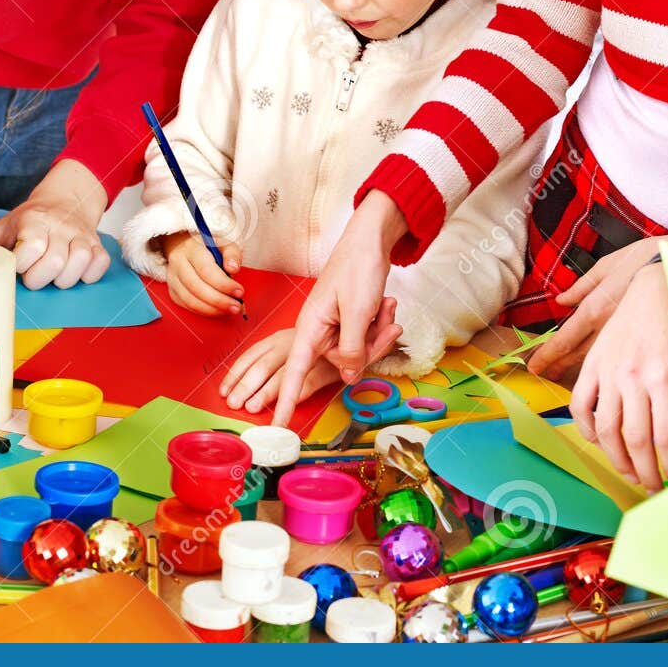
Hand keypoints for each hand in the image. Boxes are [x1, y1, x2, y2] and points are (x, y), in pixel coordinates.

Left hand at [0, 158, 109, 288]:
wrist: (67, 199)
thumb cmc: (32, 218)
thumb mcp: (6, 225)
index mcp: (34, 220)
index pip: (32, 247)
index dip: (22, 264)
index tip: (16, 266)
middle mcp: (60, 226)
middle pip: (55, 262)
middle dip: (40, 278)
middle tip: (33, 276)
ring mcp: (82, 235)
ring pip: (80, 263)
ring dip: (64, 279)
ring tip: (54, 276)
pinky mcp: (97, 244)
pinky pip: (100, 264)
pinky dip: (88, 274)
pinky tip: (75, 273)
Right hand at [164, 230, 244, 316]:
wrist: (184, 248)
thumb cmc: (207, 247)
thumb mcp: (223, 244)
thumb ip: (232, 254)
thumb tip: (233, 269)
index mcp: (191, 249)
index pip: (206, 270)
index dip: (223, 284)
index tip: (239, 291)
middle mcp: (178, 264)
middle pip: (197, 287)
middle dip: (219, 300)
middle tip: (236, 306)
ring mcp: (173, 279)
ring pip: (190, 300)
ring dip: (212, 309)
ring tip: (230, 310)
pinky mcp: (173, 292)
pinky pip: (187, 306)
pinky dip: (204, 311)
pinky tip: (218, 310)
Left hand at [220, 328, 338, 415]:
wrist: (354, 332)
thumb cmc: (320, 344)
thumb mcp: (291, 347)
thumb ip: (272, 363)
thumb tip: (244, 387)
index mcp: (279, 339)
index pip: (252, 356)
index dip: (236, 374)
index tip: (223, 391)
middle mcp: (292, 343)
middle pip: (264, 365)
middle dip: (246, 385)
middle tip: (234, 402)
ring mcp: (311, 354)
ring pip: (284, 374)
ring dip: (267, 392)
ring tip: (253, 407)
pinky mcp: (328, 368)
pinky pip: (311, 382)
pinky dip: (296, 396)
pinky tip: (285, 408)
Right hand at [271, 190, 405, 426]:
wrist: (369, 240)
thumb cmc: (357, 270)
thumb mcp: (357, 313)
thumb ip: (352, 350)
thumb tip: (348, 377)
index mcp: (310, 329)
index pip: (294, 372)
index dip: (284, 401)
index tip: (278, 426)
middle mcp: (318, 331)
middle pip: (341, 362)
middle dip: (370, 348)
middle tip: (390, 322)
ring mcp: (333, 327)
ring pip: (357, 352)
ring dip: (378, 334)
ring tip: (388, 306)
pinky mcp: (347, 322)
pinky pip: (364, 339)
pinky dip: (379, 327)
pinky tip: (387, 306)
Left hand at [529, 234, 667, 378]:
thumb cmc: (648, 259)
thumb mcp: (609, 264)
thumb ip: (583, 285)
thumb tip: (561, 300)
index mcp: (596, 308)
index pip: (564, 339)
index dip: (547, 355)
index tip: (533, 366)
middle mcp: (608, 330)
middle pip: (577, 356)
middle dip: (559, 368)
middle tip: (544, 376)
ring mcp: (629, 341)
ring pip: (599, 365)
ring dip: (580, 374)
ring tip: (564, 379)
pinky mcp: (648, 348)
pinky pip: (622, 365)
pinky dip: (609, 373)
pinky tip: (605, 381)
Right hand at [569, 261, 667, 491]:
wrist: (660, 283)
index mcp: (663, 379)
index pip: (664, 439)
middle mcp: (633, 377)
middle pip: (634, 440)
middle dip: (644, 471)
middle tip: (652, 486)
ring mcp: (608, 369)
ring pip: (606, 428)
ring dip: (616, 458)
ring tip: (628, 472)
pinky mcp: (594, 361)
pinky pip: (581, 402)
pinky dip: (586, 427)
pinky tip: (599, 441)